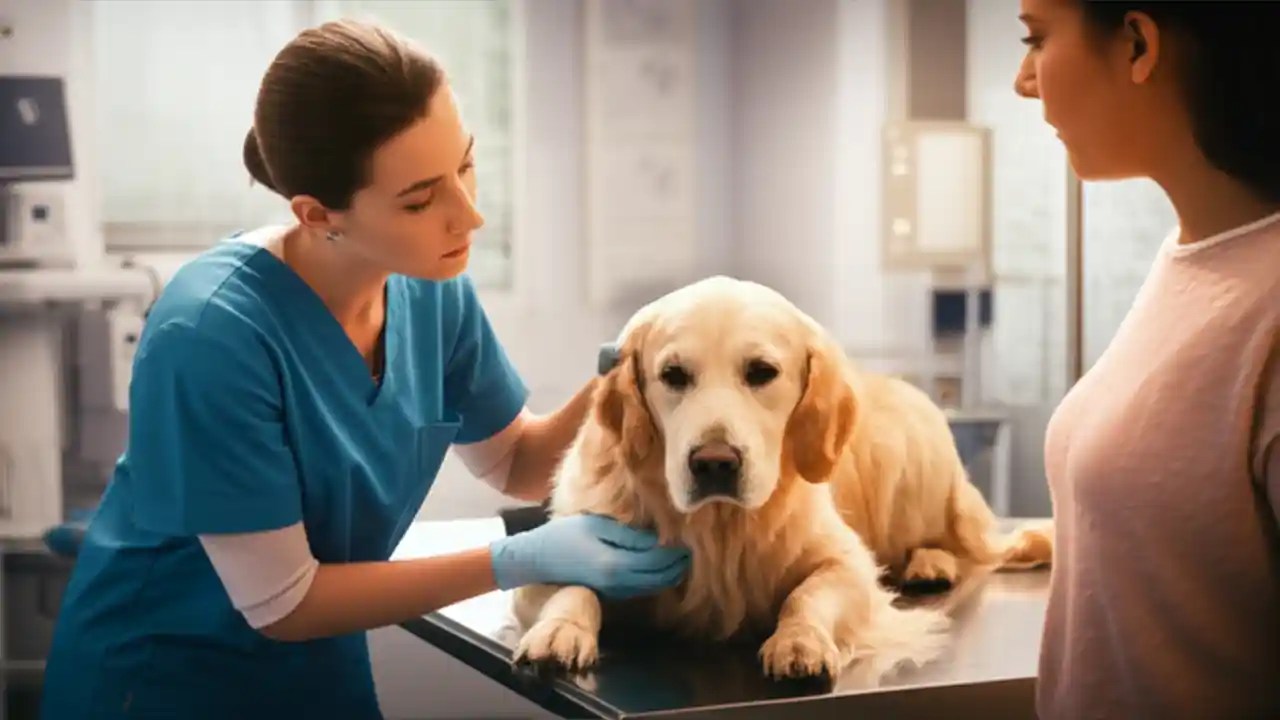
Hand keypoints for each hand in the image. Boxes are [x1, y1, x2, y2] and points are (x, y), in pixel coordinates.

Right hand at [489, 514, 689, 598]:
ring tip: (680, 561)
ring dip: (667, 576)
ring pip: (649, 587)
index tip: (688, 543)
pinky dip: (653, 580)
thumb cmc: (564, 536)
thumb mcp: (596, 527)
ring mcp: (613, 590)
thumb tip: (656, 541)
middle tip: (689, 553)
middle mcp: (617, 582)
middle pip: (657, 579)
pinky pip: (638, 588)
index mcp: (615, 564)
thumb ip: (628, 536)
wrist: (538, 560)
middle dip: (675, 567)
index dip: (674, 554)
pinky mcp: (609, 592)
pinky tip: (659, 569)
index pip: (656, 562)